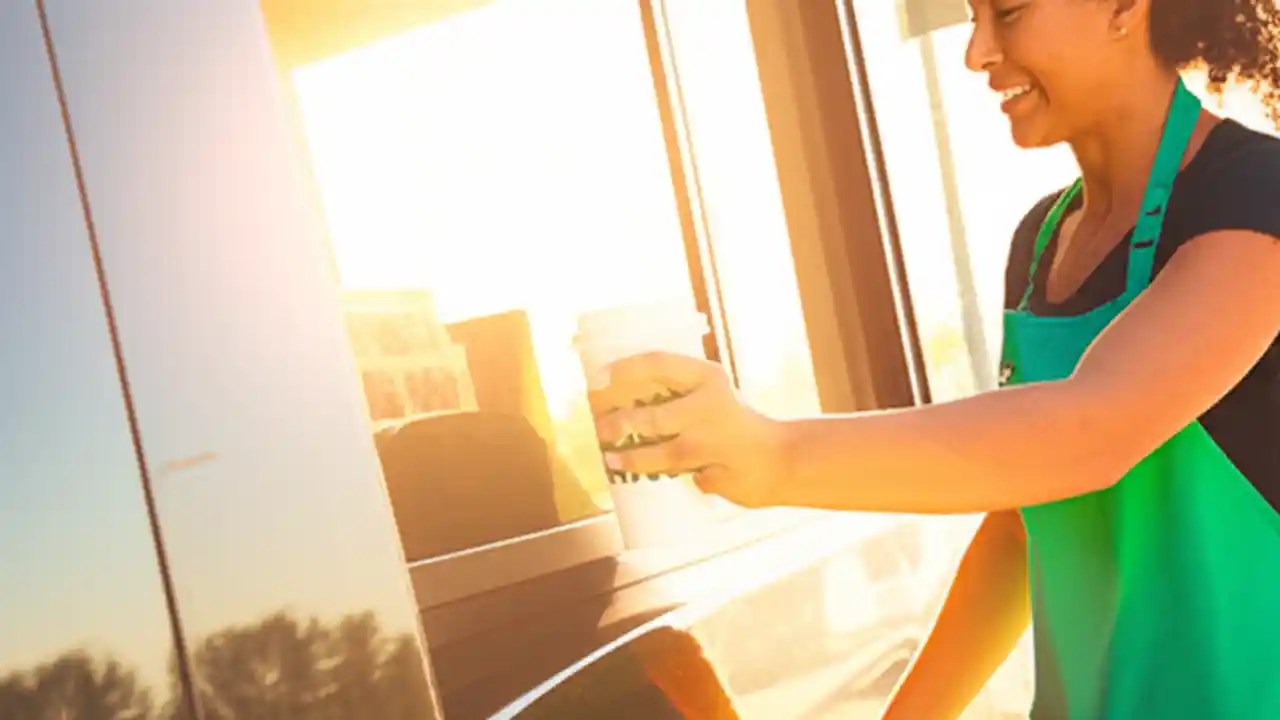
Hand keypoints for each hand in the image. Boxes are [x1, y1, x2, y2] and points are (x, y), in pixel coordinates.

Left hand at [588, 351, 787, 508]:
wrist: (781, 458)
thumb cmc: (735, 424)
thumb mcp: (709, 396)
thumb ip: (676, 395)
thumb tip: (622, 403)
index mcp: (707, 377)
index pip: (658, 363)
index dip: (623, 369)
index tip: (596, 379)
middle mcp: (709, 405)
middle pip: (653, 415)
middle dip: (621, 424)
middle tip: (599, 428)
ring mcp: (711, 442)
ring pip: (661, 452)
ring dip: (632, 458)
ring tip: (611, 459)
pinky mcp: (714, 471)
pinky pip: (676, 475)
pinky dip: (663, 477)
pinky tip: (642, 477)